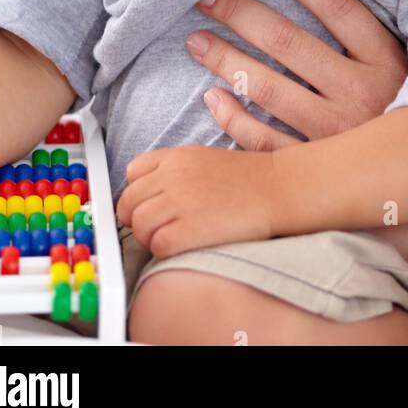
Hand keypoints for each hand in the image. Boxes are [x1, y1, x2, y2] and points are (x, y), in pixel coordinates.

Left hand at [115, 144, 275, 256]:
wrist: (279, 188)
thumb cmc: (248, 179)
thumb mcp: (205, 158)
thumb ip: (174, 170)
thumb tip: (148, 195)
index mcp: (176, 156)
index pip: (132, 173)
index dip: (137, 193)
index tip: (146, 205)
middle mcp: (172, 175)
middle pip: (128, 202)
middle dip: (136, 219)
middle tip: (155, 228)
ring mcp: (179, 201)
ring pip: (139, 225)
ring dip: (150, 237)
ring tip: (171, 238)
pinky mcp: (188, 229)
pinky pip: (157, 245)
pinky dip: (164, 251)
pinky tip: (183, 246)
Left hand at [188, 0, 407, 146]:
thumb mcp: (406, 68)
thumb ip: (372, 35)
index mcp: (386, 61)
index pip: (336, 6)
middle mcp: (360, 95)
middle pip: (289, 42)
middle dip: (241, 13)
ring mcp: (336, 135)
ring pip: (269, 89)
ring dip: (226, 61)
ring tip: (197, 40)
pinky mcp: (317, 172)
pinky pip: (264, 142)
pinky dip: (234, 119)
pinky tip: (213, 97)